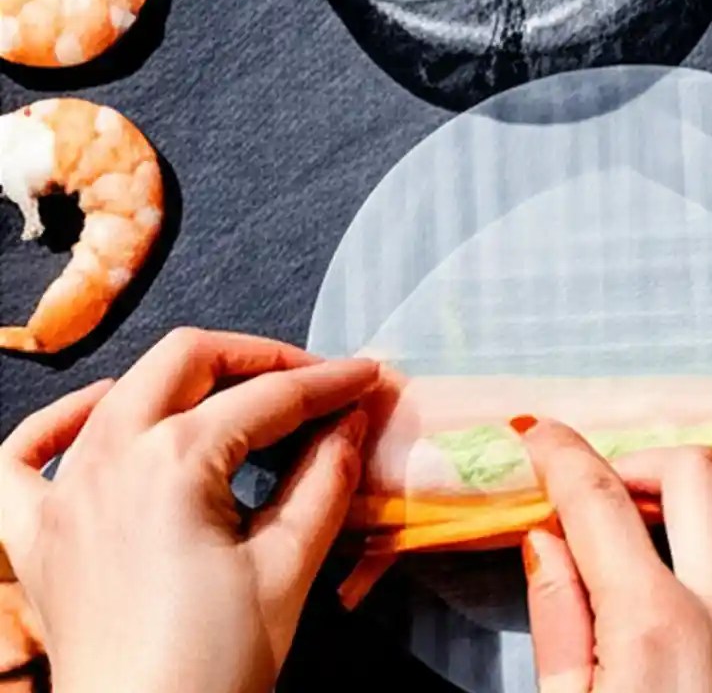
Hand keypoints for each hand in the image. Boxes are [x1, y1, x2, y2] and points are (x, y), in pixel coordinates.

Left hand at [0, 328, 379, 692]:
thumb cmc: (218, 663)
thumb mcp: (289, 568)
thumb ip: (324, 481)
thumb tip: (350, 422)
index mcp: (175, 462)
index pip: (269, 399)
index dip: (328, 383)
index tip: (368, 377)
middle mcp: (108, 457)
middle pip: (186, 361)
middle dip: (257, 358)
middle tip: (312, 382)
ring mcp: (61, 492)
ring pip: (118, 391)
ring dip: (184, 380)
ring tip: (237, 397)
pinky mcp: (35, 534)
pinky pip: (22, 455)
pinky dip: (58, 421)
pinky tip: (98, 413)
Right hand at [513, 418, 711, 692]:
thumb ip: (558, 621)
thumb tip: (549, 540)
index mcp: (652, 631)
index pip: (600, 502)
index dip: (561, 455)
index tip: (539, 436)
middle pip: (697, 477)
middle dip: (638, 466)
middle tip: (598, 500)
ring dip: (711, 504)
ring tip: (665, 528)